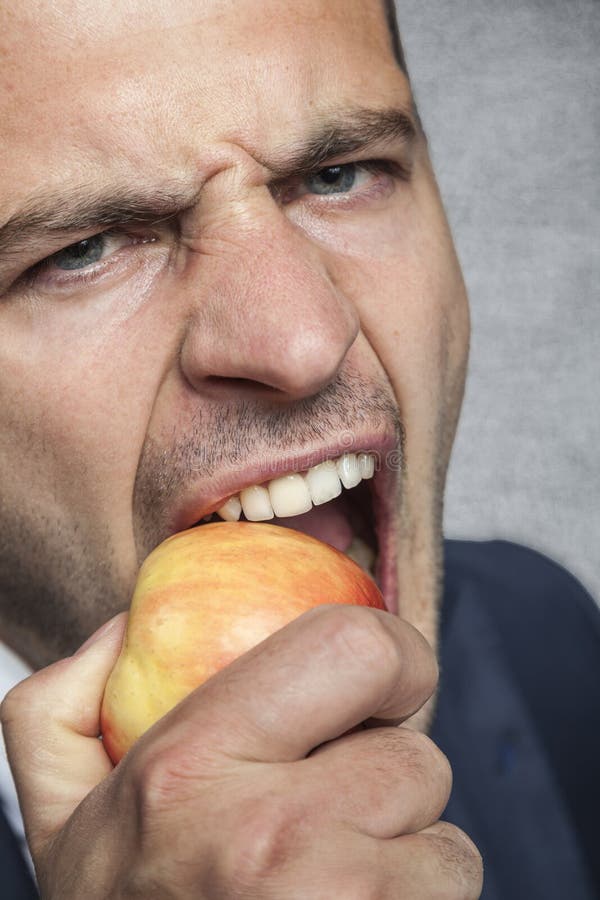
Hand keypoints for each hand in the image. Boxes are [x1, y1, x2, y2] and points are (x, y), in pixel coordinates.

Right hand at [1, 606, 481, 897]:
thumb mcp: (63, 815)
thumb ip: (65, 707)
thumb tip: (121, 631)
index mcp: (189, 766)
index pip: (353, 648)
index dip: (393, 652)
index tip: (384, 679)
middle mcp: (268, 838)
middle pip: (416, 756)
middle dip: (389, 776)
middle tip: (339, 804)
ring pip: (445, 841)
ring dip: (406, 854)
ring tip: (334, 878)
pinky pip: (451, 898)